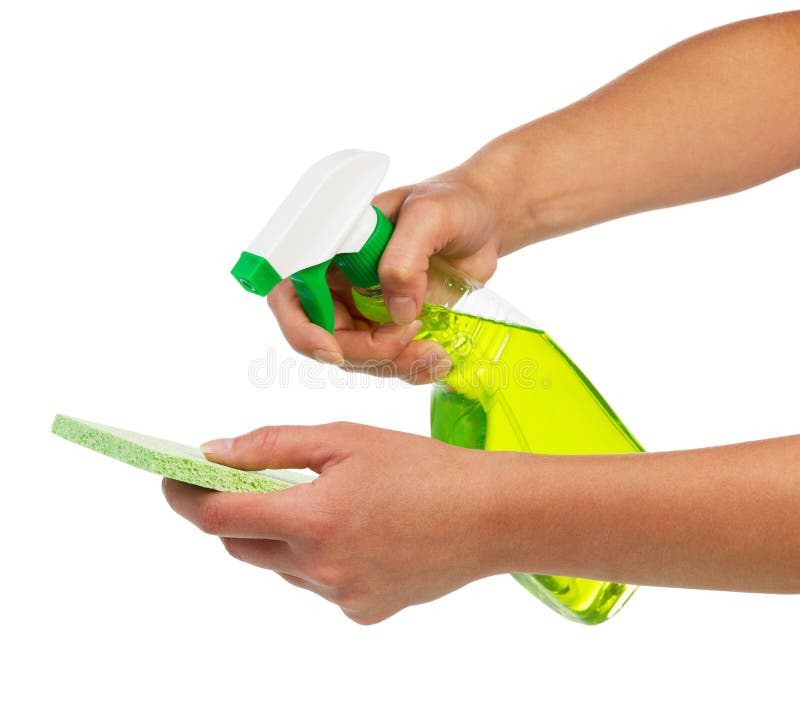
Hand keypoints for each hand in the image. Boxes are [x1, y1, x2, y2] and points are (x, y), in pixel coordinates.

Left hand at [162, 422, 504, 623]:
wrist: (489, 516)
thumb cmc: (422, 467)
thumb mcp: (344, 439)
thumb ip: (271, 446)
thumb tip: (214, 454)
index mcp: (312, 519)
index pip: (219, 516)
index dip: (185, 497)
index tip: (171, 480)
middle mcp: (319, 569)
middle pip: (241, 545)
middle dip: (233, 514)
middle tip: (247, 483)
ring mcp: (340, 597)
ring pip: (280, 566)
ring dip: (280, 536)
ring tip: (320, 503)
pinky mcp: (362, 612)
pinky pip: (317, 584)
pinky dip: (317, 557)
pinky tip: (356, 532)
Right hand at [266, 161, 512, 383]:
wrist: (486, 220)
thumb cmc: (452, 202)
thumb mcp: (429, 215)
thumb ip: (406, 256)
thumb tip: (398, 311)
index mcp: (333, 249)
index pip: (292, 294)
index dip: (301, 328)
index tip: (333, 350)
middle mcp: (341, 282)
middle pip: (327, 338)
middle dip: (366, 351)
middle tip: (411, 338)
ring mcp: (366, 308)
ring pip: (358, 356)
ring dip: (393, 365)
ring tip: (436, 354)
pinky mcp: (393, 326)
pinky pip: (389, 360)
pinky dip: (410, 368)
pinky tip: (438, 359)